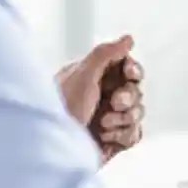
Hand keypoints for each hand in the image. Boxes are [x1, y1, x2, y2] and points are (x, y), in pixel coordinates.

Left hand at [56, 35, 145, 164]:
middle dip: (128, 97)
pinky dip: (122, 135)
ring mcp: (109, 120)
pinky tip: (105, 137)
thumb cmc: (61, 108)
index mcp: (95, 78)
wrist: (50, 148)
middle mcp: (103, 97)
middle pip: (136, 91)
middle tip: (113, 103)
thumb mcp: (82, 75)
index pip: (127, 69)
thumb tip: (128, 38)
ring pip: (137, 113)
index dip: (133, 70)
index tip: (129, 72)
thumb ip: (106, 53)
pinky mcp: (113, 141)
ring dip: (123, 119)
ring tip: (103, 124)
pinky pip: (134, 135)